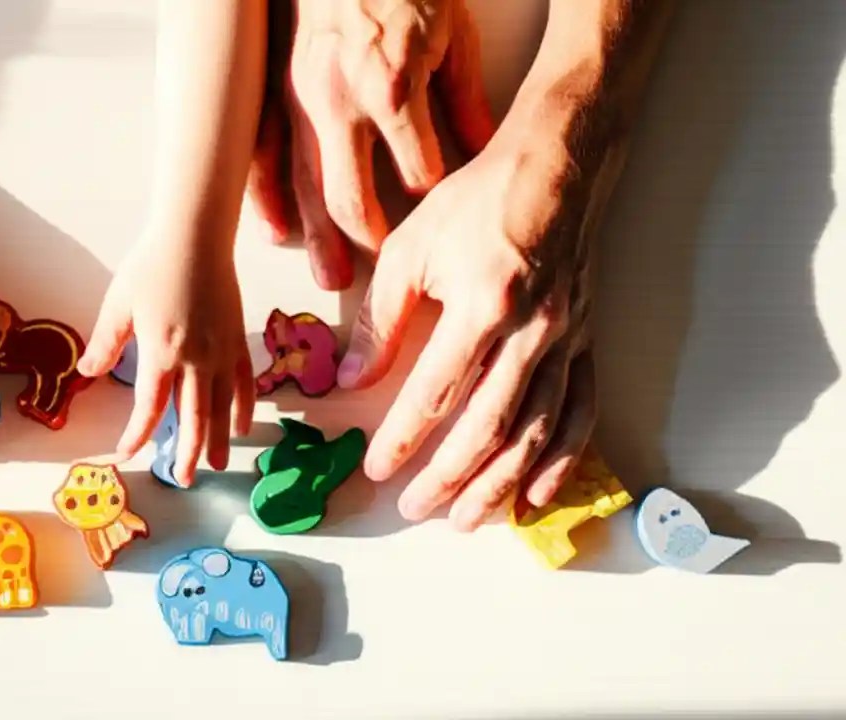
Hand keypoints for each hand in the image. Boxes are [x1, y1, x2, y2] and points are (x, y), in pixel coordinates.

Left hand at [78, 237, 254, 485]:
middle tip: (183, 479)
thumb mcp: (119, 304)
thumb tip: (88, 373)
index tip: (126, 453)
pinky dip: (243, 407)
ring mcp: (222, 351)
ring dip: (219, 440)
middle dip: (187, 452)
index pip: (150, 408)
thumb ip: (105, 343)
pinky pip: (244, 382)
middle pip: (193, 418)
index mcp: (162, 353)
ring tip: (217, 466)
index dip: (137, 435)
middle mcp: (196, 360)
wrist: (196, 235)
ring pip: (223, 407)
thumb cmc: (152, 264)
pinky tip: (241, 425)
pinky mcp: (237, 339)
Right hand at [247, 0, 494, 288]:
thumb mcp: (453, 36)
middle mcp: (340, 101)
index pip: (417, 172)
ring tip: (330, 276)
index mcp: (391, 88)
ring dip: (318, 238)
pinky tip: (277, 229)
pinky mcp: (275, 92)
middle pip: (350, 198)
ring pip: (305, 187)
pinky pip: (264, 156)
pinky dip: (268, 198)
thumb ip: (464, 101)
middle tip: (377, 274)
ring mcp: (300, 99)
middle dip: (366, 243)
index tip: (438, 216)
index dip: (430, 199)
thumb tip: (484, 151)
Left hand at [337, 136, 598, 530]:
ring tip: (468, 519)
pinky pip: (580, 412)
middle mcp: (531, 331)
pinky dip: (562, 460)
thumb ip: (381, 320)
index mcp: (483, 304)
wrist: (557, 166)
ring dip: (501, 483)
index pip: (436, 391)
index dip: (404, 437)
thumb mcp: (410, 249)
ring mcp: (565, 341)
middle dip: (449, 476)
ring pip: (535, 432)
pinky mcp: (585, 342)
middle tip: (415, 509)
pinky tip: (539, 495)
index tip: (376, 468)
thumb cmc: (476, 201)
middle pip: (488, 426)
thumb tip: (350, 379)